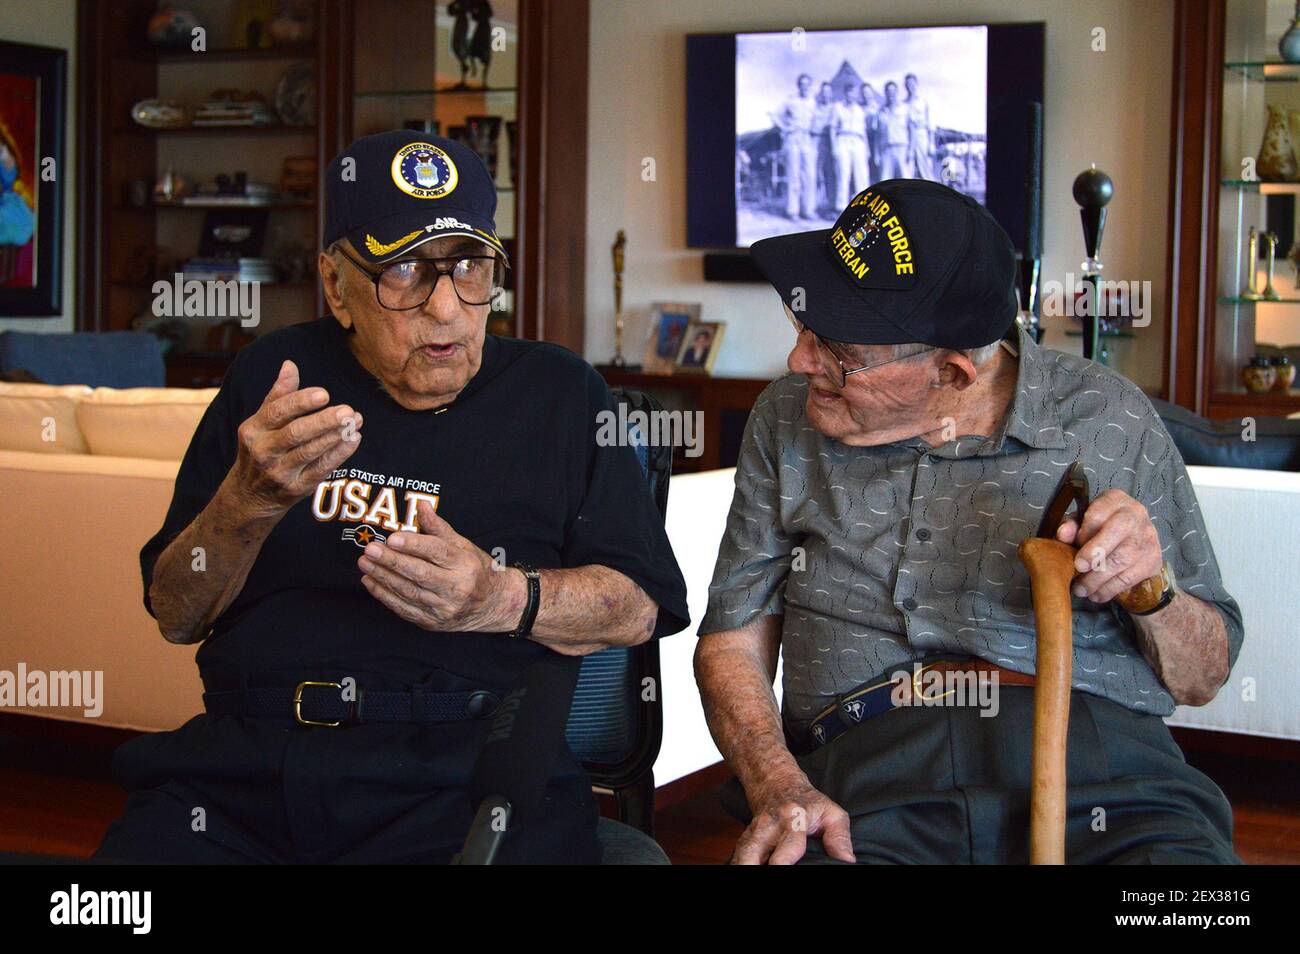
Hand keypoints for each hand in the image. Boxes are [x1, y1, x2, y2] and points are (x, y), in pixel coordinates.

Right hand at [227, 360, 362, 517]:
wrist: (249, 496)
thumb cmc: (260, 450)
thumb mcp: (260, 423)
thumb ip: (278, 395)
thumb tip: (290, 364)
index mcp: (252, 429)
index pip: (277, 411)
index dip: (301, 402)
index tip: (324, 394)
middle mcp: (263, 451)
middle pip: (295, 433)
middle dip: (323, 421)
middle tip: (348, 410)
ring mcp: (278, 472)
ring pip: (309, 452)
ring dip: (335, 436)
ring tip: (355, 421)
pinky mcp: (295, 489)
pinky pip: (320, 470)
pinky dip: (338, 454)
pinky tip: (354, 440)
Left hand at [357, 500, 523, 632]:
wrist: (491, 605)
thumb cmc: (475, 570)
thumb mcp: (462, 545)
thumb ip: (438, 528)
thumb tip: (421, 505)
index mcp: (466, 565)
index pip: (437, 553)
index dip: (414, 545)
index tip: (392, 538)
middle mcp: (457, 589)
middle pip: (420, 574)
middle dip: (392, 561)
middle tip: (370, 549)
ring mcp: (444, 609)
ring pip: (408, 592)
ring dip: (383, 577)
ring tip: (364, 562)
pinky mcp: (432, 622)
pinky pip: (404, 609)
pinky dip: (384, 595)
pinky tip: (370, 581)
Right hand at [732, 775, 855, 864]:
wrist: (777, 783)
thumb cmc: (808, 802)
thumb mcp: (831, 813)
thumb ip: (839, 837)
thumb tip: (847, 862)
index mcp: (794, 819)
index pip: (788, 844)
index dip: (783, 861)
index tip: (783, 868)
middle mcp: (770, 825)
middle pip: (753, 849)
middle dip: (753, 864)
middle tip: (758, 874)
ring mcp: (754, 831)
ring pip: (742, 852)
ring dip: (743, 863)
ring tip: (746, 872)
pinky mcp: (746, 837)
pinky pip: (738, 853)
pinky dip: (740, 862)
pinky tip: (745, 866)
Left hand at [1055, 488, 1162, 603]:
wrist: (1136, 542)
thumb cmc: (1101, 529)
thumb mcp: (1083, 522)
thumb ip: (1071, 526)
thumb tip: (1062, 534)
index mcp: (1115, 500)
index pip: (1099, 512)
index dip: (1084, 531)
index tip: (1073, 545)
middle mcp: (1135, 515)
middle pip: (1116, 532)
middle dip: (1094, 552)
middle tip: (1078, 568)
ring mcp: (1148, 537)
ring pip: (1122, 559)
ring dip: (1097, 579)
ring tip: (1081, 589)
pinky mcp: (1153, 559)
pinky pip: (1129, 578)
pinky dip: (1109, 589)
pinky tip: (1096, 594)